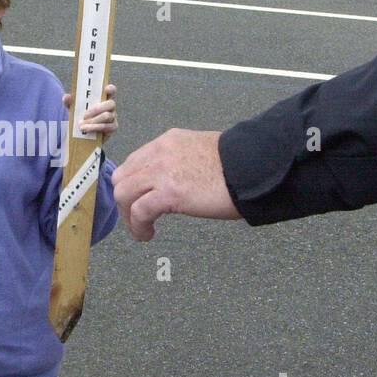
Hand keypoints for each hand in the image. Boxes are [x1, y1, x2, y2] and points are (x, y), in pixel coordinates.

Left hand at [63, 83, 117, 142]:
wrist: (82, 133)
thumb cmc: (81, 116)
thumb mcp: (74, 109)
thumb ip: (70, 102)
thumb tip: (67, 97)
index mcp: (102, 98)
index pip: (110, 90)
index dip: (110, 89)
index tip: (106, 89)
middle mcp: (110, 106)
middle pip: (111, 104)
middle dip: (97, 109)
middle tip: (84, 115)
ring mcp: (113, 117)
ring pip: (107, 116)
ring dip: (94, 121)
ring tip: (81, 126)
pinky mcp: (112, 127)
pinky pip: (107, 127)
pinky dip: (95, 128)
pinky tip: (87, 130)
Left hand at [111, 129, 241, 240]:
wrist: (254, 168)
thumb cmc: (238, 165)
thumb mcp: (201, 153)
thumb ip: (181, 162)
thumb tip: (174, 182)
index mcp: (169, 142)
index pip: (134, 162)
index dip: (132, 185)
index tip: (137, 200)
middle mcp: (161, 153)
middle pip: (122, 177)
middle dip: (125, 201)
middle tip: (137, 218)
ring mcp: (163, 171)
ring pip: (124, 193)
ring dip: (129, 217)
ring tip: (142, 230)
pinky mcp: (170, 192)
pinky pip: (139, 211)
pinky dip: (139, 226)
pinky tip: (148, 234)